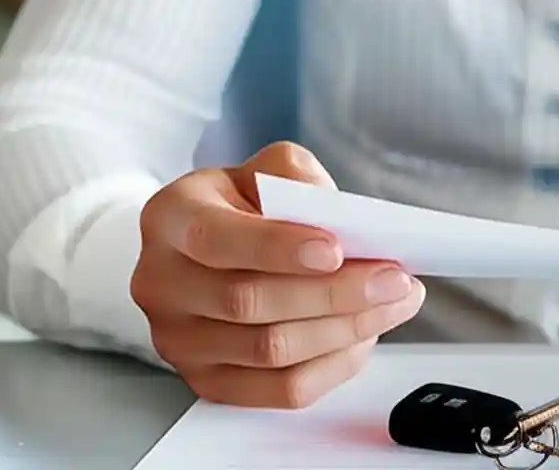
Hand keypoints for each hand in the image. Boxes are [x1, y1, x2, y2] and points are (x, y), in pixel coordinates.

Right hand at [132, 142, 424, 407]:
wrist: (209, 248)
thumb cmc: (244, 205)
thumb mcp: (266, 169)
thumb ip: (296, 178)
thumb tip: (336, 216)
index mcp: (171, 218)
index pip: (217, 239)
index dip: (278, 248)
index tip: (336, 250)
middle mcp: (163, 283)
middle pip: (249, 302)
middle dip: (335, 292)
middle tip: (393, 278)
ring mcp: (180, 340)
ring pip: (270, 351)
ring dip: (345, 329)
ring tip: (395, 303)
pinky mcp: (209, 381)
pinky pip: (280, 390)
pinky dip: (334, 365)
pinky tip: (365, 336)